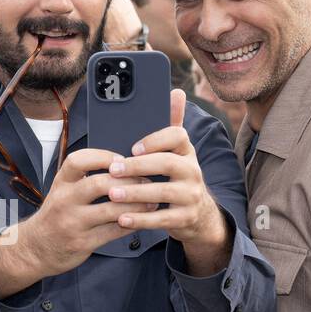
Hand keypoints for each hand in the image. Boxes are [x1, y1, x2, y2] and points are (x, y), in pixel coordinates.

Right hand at [5, 148, 154, 279]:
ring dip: (136, 205)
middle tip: (147, 181)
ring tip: (152, 201)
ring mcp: (72, 223)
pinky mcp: (82, 242)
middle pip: (99, 184)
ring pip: (110, 210)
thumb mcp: (62, 190)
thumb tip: (123, 165)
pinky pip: (112, 232)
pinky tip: (142, 220)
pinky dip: (131, 224)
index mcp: (61, 183)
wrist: (36, 248)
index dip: (104, 157)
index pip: (78, 161)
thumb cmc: (56, 215)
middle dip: (128, 182)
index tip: (123, 160)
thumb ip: (84, 177)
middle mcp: (64, 201)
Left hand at [105, 90, 227, 247]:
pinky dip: (141, 220)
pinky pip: (163, 219)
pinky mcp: (186, 218)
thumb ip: (170, 125)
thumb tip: (176, 92)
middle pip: (167, 163)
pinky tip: (121, 219)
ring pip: (163, 192)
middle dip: (138, 166)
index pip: (177, 136)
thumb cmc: (175, 177)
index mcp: (186, 151)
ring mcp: (192, 195)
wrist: (198, 215)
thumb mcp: (175, 153)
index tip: (133, 147)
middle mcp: (193, 170)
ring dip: (135, 193)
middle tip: (113, 169)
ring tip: (112, 195)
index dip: (155, 140)